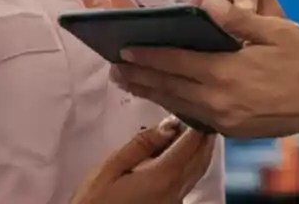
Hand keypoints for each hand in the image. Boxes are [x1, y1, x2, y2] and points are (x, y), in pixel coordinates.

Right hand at [70, 117, 216, 203]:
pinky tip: (175, 154)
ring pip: (197, 171)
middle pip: (201, 158)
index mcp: (164, 176)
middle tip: (197, 113)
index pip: (192, 143)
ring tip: (189, 129)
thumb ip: (142, 145)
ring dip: (198, 149)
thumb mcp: (111, 167)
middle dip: (203, 135)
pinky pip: (187, 181)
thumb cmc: (95, 201)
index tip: (194, 105)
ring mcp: (176, 202)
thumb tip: (170, 125)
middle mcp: (177, 190)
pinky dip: (188, 163)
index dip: (198, 122)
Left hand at [115, 0, 298, 138]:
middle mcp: (221, 101)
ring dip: (153, 92)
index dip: (148, 55)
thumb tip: (205, 4)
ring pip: (179, 105)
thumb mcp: (275, 31)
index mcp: (228, 73)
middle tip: (115, 67)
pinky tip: (167, 97)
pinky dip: (176, 105)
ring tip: (130, 82)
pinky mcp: (234, 131)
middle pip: (170, 87)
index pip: (177, 62)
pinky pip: (196, 117)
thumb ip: (236, 19)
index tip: (125, 48)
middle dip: (140, 76)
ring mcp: (227, 119)